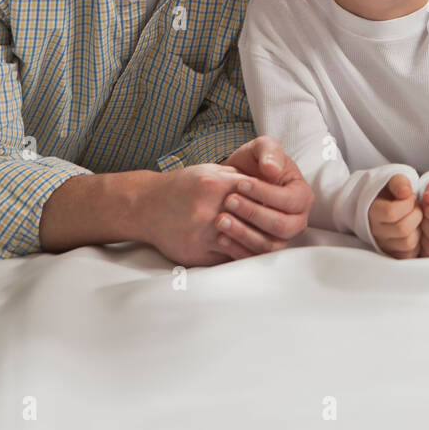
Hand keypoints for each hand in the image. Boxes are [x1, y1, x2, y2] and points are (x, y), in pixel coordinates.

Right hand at [140, 163, 279, 266]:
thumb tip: (267, 182)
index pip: (255, 195)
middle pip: (252, 221)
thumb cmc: (181, 186)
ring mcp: (202, 233)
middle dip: (268, 224)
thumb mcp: (208, 172)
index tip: (281, 205)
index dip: (270, 201)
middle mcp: (209, 209)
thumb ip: (236, 177)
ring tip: (269, 240)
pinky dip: (238, 254)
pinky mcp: (195, 252)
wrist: (145, 205)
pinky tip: (247, 250)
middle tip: (283, 226)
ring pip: (241, 243)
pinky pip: (226, 257)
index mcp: (215, 185)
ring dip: (256, 243)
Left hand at [219, 135, 313, 253]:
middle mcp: (297, 220)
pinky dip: (237, 250)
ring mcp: (282, 238)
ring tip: (220, 220)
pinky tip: (220, 237)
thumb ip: (269, 151)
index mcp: (302, 196)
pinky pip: (254, 257)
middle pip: (282, 226)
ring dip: (244, 234)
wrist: (236, 181)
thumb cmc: (254, 163)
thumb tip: (272, 170)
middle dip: (253, 214)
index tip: (240, 183)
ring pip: (269, 245)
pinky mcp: (263, 249)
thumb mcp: (262, 148)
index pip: (289, 201)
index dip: (264, 194)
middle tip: (229, 201)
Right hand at [369, 173, 422, 258]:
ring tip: (416, 218)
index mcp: (372, 212)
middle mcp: (375, 231)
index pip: (392, 212)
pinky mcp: (394, 254)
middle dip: (416, 215)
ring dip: (418, 229)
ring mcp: (384, 245)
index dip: (408, 203)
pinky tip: (415, 230)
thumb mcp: (392, 180)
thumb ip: (399, 182)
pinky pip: (410, 254)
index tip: (411, 196)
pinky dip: (417, 243)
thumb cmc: (389, 191)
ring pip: (408, 243)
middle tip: (416, 207)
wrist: (382, 203)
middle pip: (403, 229)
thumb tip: (406, 192)